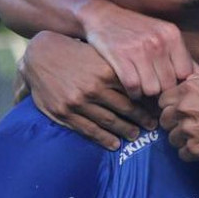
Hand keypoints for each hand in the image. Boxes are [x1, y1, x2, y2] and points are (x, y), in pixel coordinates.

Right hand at [21, 31, 157, 149]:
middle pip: (126, 108)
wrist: (39, 55)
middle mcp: (94, 87)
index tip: (158, 108)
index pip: (135, 90)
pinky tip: (115, 144)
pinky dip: (104, 139)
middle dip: (142, 118)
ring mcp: (79, 102)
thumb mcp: (100, 54)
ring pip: (109, 121)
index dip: (149, 102)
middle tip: (153, 125)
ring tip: (136, 135)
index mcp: (106, 71)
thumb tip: (147, 79)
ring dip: (125, 130)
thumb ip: (120, 66)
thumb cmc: (75, 52)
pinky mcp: (65, 113)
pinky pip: (89, 130)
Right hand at [77, 0, 193, 99]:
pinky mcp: (120, 56)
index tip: (169, 85)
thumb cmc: (137, 29)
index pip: (186, 74)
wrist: (103, 15)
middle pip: (169, 84)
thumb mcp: (163, 35)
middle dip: (162, 90)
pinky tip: (131, 88)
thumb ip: (182, 56)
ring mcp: (139, 49)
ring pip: (152, 89)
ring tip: (142, 86)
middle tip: (154, 87)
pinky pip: (133, 87)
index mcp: (173, 36)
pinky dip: (133, 92)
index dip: (179, 83)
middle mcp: (158, 41)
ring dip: (146, 92)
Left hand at [159, 75, 198, 162]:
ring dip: (185, 141)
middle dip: (175, 125)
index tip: (182, 114)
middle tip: (193, 128)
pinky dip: (194, 154)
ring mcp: (189, 129)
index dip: (172, 108)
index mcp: (190, 88)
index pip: (163, 101)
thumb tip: (183, 87)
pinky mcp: (196, 149)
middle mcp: (185, 107)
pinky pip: (183, 154)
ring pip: (172, 139)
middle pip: (164, 120)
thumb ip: (197, 85)